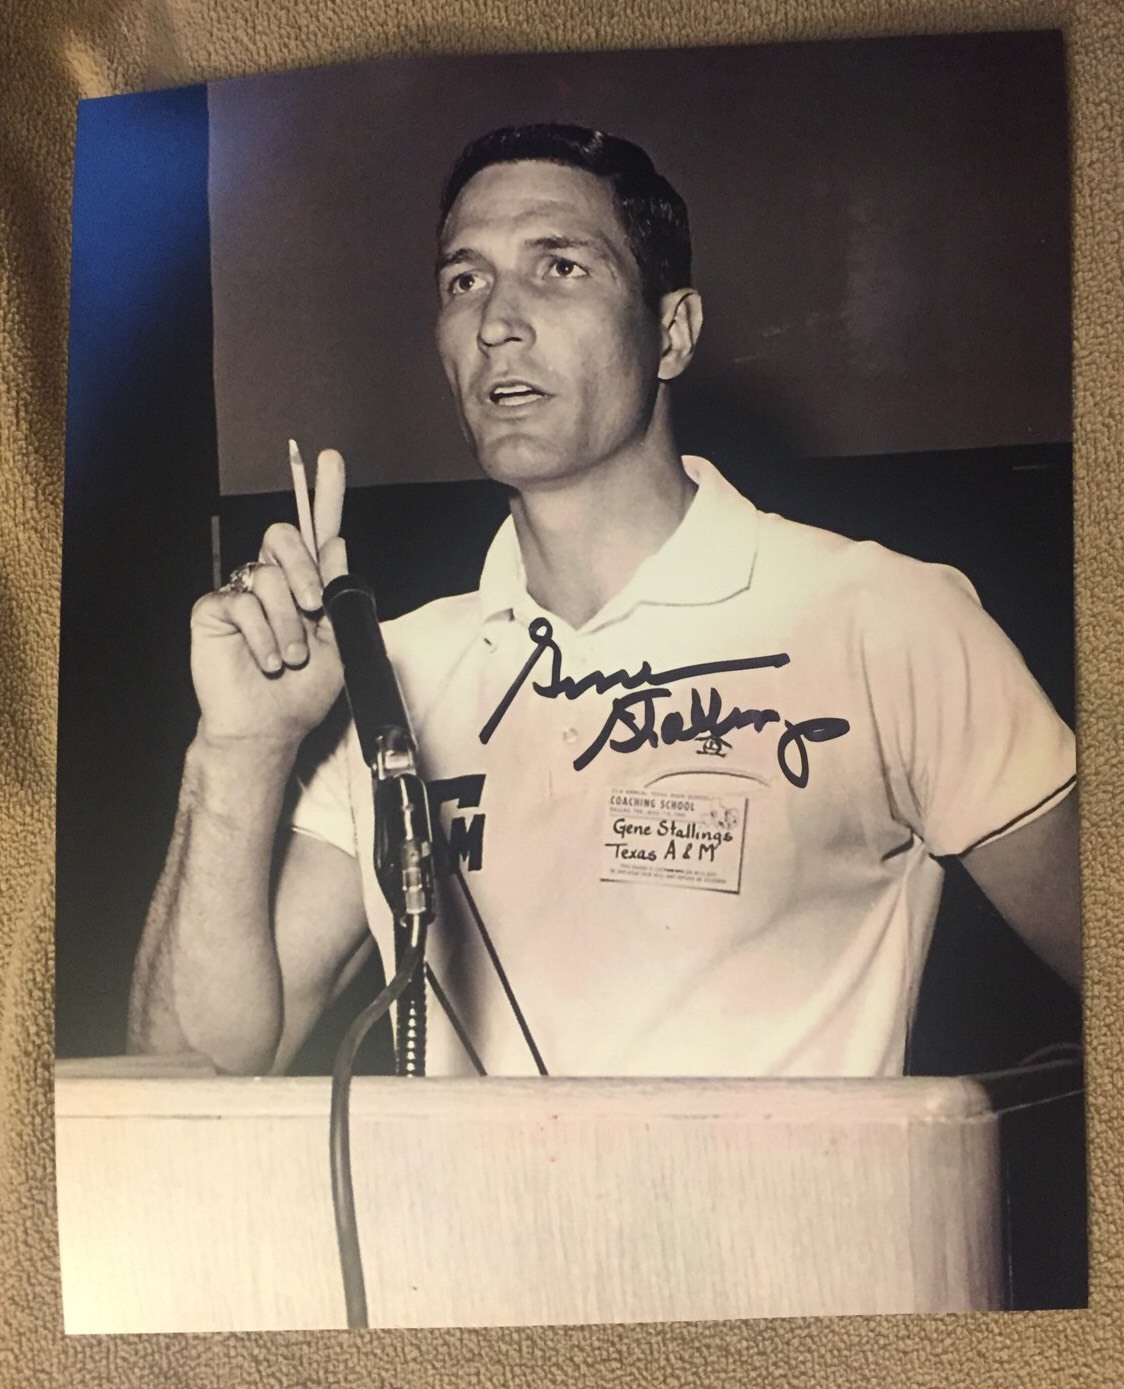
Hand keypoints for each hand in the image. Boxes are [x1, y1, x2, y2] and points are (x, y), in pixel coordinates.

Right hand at [191, 449, 348, 745]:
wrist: (268, 727)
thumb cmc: (303, 692)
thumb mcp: (338, 645)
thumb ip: (337, 594)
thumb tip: (338, 544)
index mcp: (309, 585)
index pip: (318, 531)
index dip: (325, 493)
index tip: (331, 457)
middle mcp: (274, 581)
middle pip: (286, 537)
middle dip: (305, 572)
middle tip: (314, 610)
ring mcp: (242, 593)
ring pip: (269, 576)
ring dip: (289, 623)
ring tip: (291, 658)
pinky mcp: (214, 610)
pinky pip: (242, 602)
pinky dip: (263, 635)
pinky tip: (268, 662)